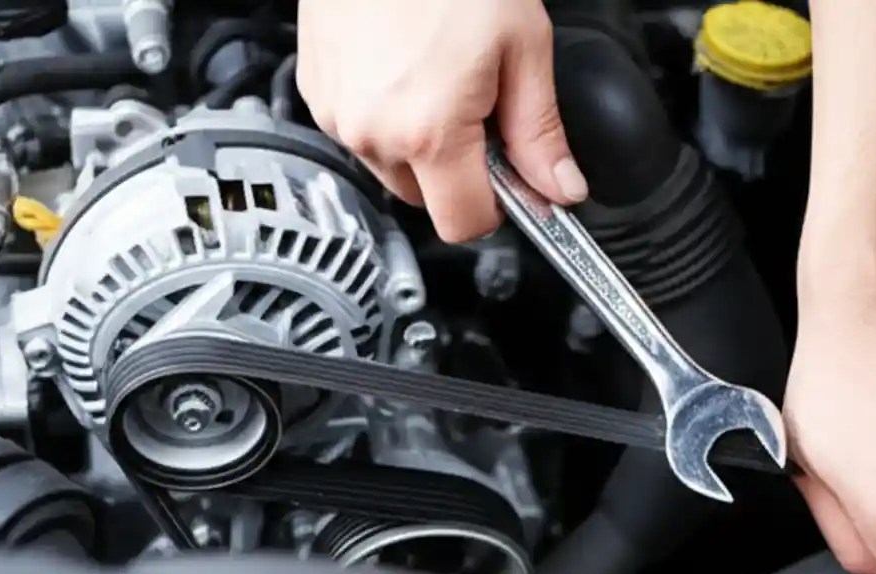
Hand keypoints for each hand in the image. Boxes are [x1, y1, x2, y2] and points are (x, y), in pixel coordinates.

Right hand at [296, 0, 587, 241]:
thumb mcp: (521, 47)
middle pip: (427, 198)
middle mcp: (374, 134)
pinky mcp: (315, 95)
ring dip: (419, 143)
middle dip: (458, 170)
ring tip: (437, 77)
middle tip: (478, 108)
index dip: (498, 209)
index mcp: (430, 131)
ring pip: (392, 167)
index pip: (464, 225)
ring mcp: (338, 116)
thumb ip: (539, 132)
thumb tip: (560, 188)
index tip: (513, 183)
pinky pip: (361, 133)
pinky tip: (402, 68)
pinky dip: (386, 116)